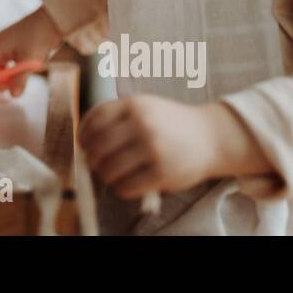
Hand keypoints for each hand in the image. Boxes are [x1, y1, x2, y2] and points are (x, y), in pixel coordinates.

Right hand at [0, 8, 64, 94]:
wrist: (50, 20)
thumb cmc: (38, 36)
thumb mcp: (29, 60)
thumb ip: (20, 79)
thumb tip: (14, 95)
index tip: (3, 92)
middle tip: (4, 89)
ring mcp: (0, 45)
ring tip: (11, 84)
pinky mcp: (8, 46)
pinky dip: (3, 70)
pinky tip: (15, 75)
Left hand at [78, 96, 229, 198]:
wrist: (210, 137)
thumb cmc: (171, 123)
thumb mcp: (145, 106)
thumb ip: (117, 116)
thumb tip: (84, 139)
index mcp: (134, 104)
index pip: (95, 119)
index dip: (83, 134)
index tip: (82, 144)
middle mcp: (142, 124)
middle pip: (98, 147)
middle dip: (92, 158)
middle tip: (95, 164)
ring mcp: (153, 148)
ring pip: (109, 169)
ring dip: (105, 175)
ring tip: (111, 174)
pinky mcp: (162, 172)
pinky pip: (127, 186)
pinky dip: (121, 188)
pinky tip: (126, 184)